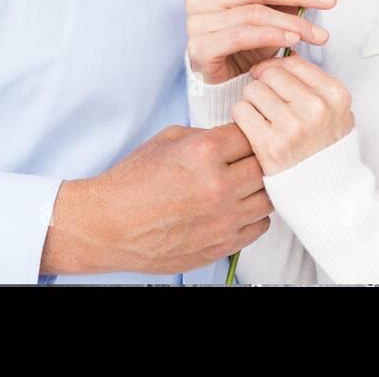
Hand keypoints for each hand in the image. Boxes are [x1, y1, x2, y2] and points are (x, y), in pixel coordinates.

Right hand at [40, 123, 272, 274]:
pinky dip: (253, 215)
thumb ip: (207, 135)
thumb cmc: (133, 181)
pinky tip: (236, 207)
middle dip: (256, 159)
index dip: (246, 133)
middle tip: (242, 160)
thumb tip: (235, 136)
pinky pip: (260, 225)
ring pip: (269, 197)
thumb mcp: (167, 139)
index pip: (251, 134)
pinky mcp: (222, 244)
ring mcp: (223, 219)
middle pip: (266, 164)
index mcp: (204, 152)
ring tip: (240, 184)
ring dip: (258, 188)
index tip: (239, 138)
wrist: (109, 225)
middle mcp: (219, 185)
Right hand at [186, 0, 336, 84]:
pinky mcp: (200, 48)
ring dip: (291, 21)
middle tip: (328, 0)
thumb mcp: (271, 16)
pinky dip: (271, 36)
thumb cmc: (244, 47)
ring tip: (317, 33)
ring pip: (253, 12)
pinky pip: (242, 36)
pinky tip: (293, 42)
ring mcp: (197, 22)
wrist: (222, 85)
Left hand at [232, 54, 355, 176]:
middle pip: (270, 73)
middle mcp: (316, 108)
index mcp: (335, 95)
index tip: (274, 81)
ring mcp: (293, 127)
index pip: (293, 62)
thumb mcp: (335, 111)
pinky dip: (242, 118)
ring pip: (252, 89)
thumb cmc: (327, 150)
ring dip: (252, 101)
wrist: (329, 195)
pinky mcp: (270, 145)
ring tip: (263, 118)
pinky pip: (241, 110)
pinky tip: (254, 129)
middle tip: (266, 102)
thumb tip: (281, 55)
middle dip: (263, 84)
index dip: (277, 69)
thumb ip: (313, 83)